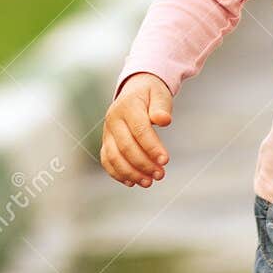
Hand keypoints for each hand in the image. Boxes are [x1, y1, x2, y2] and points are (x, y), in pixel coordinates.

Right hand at [100, 73, 172, 187]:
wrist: (136, 90)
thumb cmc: (152, 95)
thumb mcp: (160, 95)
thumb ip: (161, 107)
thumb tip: (164, 120)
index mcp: (128, 106)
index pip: (140, 130)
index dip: (152, 147)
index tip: (165, 161)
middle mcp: (113, 119)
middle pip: (126, 147)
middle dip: (143, 164)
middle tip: (160, 175)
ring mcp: (107, 131)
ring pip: (114, 156)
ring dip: (131, 173)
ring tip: (149, 182)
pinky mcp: (106, 142)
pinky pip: (107, 160)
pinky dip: (118, 173)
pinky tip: (132, 182)